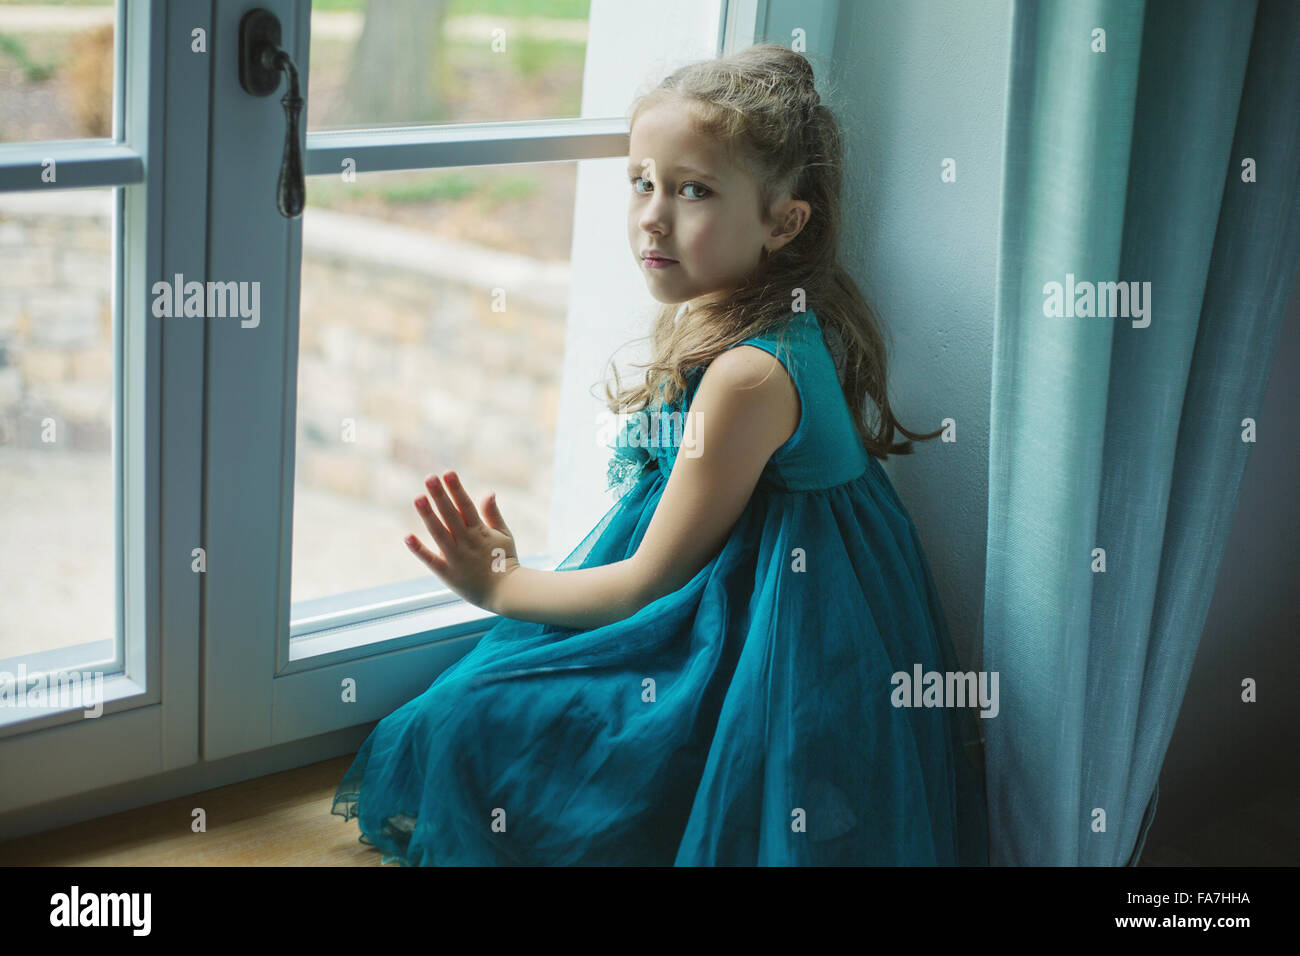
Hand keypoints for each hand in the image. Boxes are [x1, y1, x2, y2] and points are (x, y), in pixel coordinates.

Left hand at [405, 470, 519, 611]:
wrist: (506, 593)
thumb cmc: (505, 561)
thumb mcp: (504, 535)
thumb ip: (493, 514)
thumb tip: (488, 492)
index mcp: (480, 531)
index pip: (466, 505)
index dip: (456, 489)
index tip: (448, 473)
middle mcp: (467, 542)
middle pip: (451, 515)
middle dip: (440, 495)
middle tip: (429, 478)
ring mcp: (456, 558)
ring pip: (440, 533)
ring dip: (428, 515)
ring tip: (418, 498)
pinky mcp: (447, 573)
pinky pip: (431, 560)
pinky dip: (419, 549)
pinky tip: (407, 537)